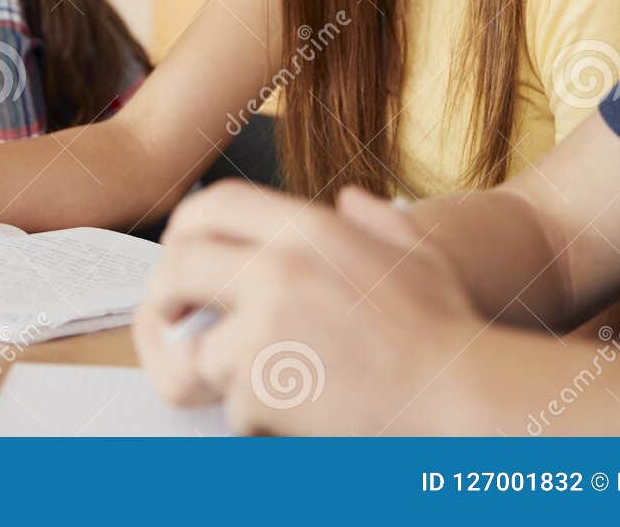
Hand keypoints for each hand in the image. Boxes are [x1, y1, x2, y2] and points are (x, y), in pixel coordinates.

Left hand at [135, 181, 483, 434]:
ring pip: (199, 349)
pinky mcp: (260, 388)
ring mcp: (263, 330)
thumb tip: (350, 201)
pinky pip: (234, 405)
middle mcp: (277, 269)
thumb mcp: (415, 254)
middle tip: (169, 323)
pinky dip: (258, 417)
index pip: (212, 205)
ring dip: (218, 372)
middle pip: (177, 268)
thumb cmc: (445, 330)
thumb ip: (376, 220)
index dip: (184, 229)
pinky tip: (302, 413)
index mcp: (308, 230)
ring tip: (255, 384)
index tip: (179, 254)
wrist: (458, 397)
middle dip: (162, 299)